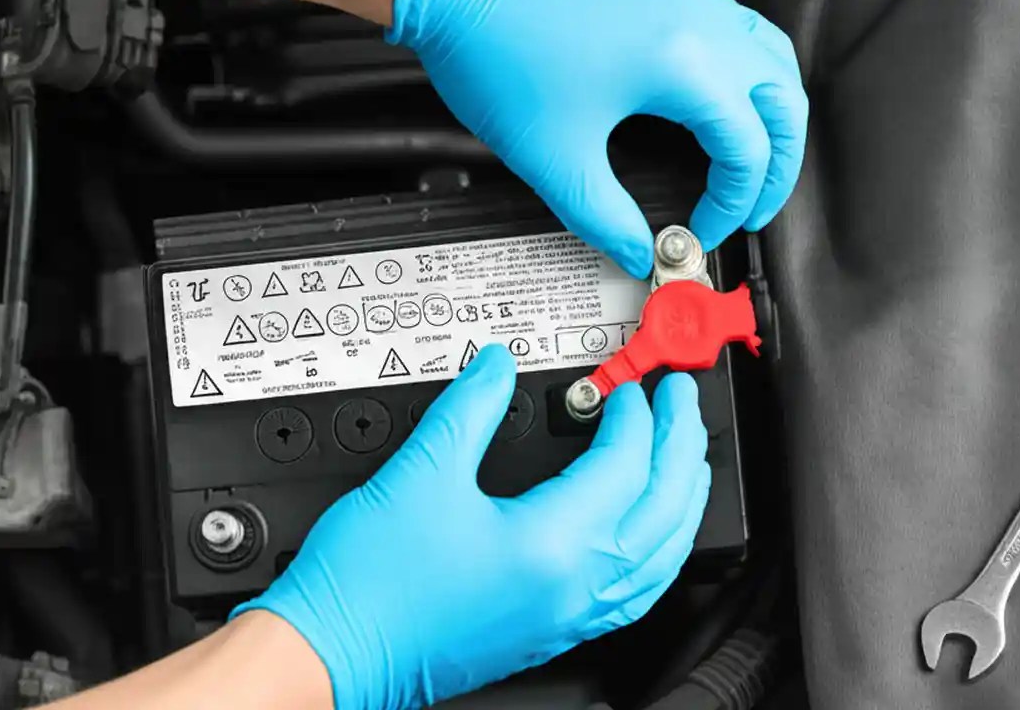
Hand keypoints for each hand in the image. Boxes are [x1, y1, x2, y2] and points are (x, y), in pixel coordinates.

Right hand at [233, 345, 710, 708]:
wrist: (334, 652)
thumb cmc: (369, 585)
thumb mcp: (420, 471)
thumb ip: (472, 407)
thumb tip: (498, 368)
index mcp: (552, 544)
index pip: (625, 464)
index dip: (634, 415)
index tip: (624, 385)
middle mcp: (575, 587)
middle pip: (665, 508)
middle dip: (682, 445)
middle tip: (681, 401)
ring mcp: (570, 617)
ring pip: (662, 556)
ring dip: (682, 500)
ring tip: (684, 460)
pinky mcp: (556, 633)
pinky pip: (638, 592)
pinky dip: (659, 551)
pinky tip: (651, 536)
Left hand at [388, 0, 807, 276]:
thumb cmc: (496, 50)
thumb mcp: (554, 158)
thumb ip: (604, 218)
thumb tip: (635, 251)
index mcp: (685, 66)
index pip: (748, 150)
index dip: (733, 204)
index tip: (704, 229)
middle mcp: (700, 25)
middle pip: (784, 102)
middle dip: (779, 166)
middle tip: (755, 207)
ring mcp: (687, 0)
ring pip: (773, 59)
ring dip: (775, 115)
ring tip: (758, 159)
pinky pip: (740, 32)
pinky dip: (751, 76)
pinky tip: (725, 101)